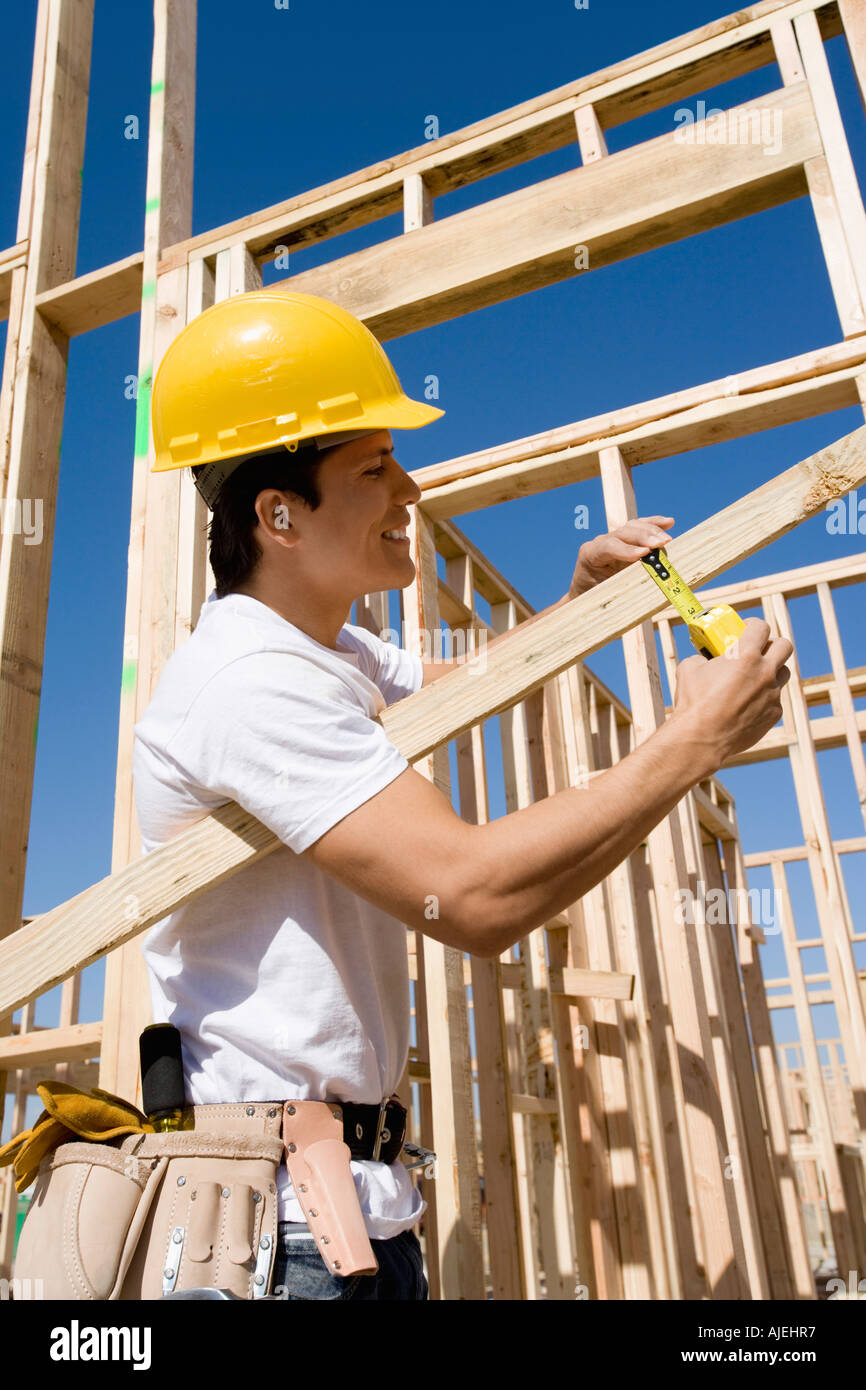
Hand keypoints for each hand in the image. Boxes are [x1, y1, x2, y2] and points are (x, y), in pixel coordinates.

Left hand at [569, 516, 674, 595]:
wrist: (586, 591)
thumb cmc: (594, 597)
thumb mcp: (602, 595)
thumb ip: (618, 589)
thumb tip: (643, 590)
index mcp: (590, 554)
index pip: (608, 546)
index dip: (626, 549)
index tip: (644, 553)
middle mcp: (601, 542)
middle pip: (623, 532)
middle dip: (644, 537)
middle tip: (661, 543)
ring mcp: (614, 538)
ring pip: (633, 527)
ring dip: (653, 531)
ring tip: (667, 539)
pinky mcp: (626, 538)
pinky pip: (641, 527)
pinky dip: (655, 524)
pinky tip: (669, 522)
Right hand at [672, 618, 792, 770]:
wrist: (701, 738)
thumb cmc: (693, 702)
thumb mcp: (690, 669)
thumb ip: (704, 658)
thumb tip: (705, 659)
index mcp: (745, 655)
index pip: (761, 627)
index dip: (753, 626)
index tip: (748, 630)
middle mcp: (764, 672)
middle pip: (784, 646)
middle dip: (773, 644)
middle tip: (759, 650)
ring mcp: (772, 694)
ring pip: (783, 673)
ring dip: (772, 671)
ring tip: (754, 678)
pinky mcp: (774, 713)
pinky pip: (775, 699)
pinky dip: (764, 698)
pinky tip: (747, 705)